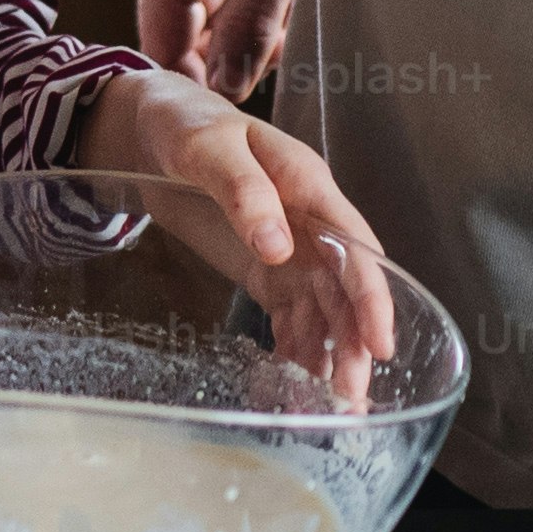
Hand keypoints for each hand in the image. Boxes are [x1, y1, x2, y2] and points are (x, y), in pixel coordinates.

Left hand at [71, 69, 403, 387]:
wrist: (152, 129)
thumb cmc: (185, 124)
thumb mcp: (206, 147)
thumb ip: (244, 191)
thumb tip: (279, 247)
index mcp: (308, 187)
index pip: (354, 248)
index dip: (372, 297)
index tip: (380, 344)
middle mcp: (309, 225)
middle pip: (343, 292)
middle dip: (352, 344)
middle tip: (350, 397)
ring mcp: (289, 251)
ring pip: (321, 312)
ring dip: (327, 357)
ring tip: (328, 407)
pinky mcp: (265, 270)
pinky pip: (289, 316)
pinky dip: (293, 351)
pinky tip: (291, 386)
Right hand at [131, 0, 325, 91]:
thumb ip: (250, 27)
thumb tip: (227, 87)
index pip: (160, 43)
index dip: (198, 77)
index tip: (242, 92)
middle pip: (172, 24)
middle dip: (221, 46)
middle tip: (274, 44)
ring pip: (190, 1)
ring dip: (232, 18)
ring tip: (281, 5)